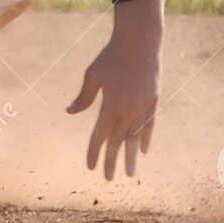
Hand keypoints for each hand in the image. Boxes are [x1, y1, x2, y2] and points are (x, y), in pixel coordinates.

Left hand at [67, 0, 163, 178]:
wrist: (139, 44)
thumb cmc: (111, 57)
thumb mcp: (92, 75)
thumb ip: (84, 97)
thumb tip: (70, 112)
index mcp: (109, 106)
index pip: (99, 136)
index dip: (94, 152)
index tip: (89, 167)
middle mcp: (127, 111)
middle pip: (117, 143)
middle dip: (111, 161)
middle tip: (108, 178)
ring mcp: (142, 108)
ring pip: (135, 139)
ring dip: (131, 157)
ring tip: (129, 174)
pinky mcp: (153, 103)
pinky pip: (149, 127)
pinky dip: (145, 139)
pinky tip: (143, 151)